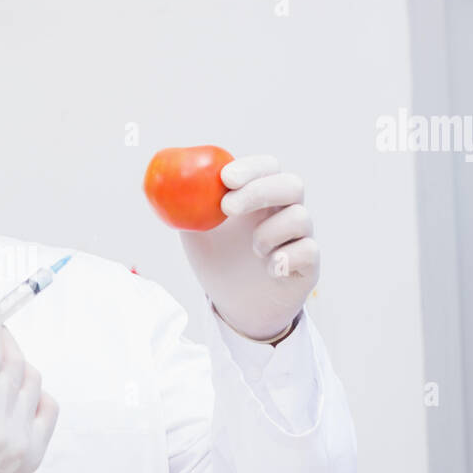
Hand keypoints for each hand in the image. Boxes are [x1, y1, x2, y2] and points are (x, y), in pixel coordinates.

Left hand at [179, 154, 319, 339]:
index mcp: (260, 196)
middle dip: (259, 191)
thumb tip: (163, 182)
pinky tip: (269, 269)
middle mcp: (284, 211)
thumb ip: (184, 206)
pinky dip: (286, 258)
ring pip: (300, 218)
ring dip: (268, 233)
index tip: (225, 178)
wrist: (235, 304)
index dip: (251, 168)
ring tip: (252, 250)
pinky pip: (309, 251)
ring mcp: (299, 237)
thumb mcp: (195, 232)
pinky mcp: (308, 264)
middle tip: (227, 206)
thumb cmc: (219, 260)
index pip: (268, 167)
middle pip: (292, 185)